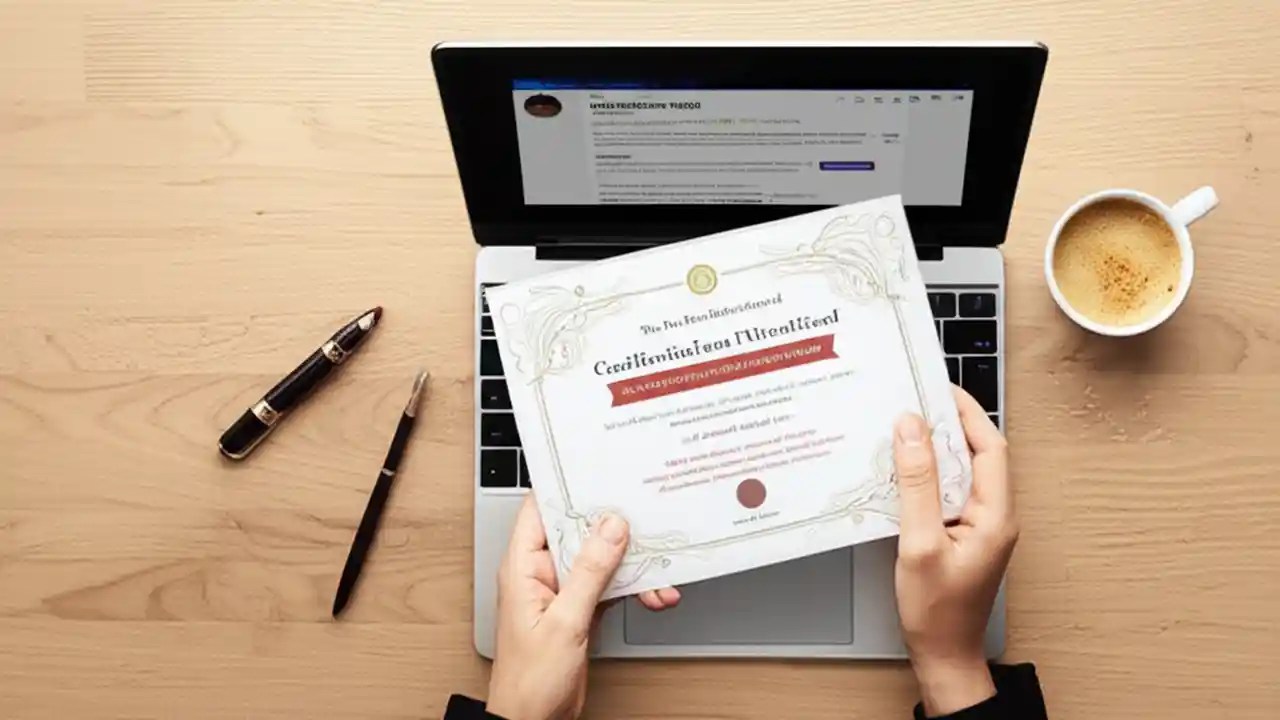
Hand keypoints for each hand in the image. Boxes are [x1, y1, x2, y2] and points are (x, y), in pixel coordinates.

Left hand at [487, 498, 679, 719]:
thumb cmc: (529, 680)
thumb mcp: (564, 621)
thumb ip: (590, 571)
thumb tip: (610, 527)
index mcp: (523, 566)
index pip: (541, 509)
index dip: (567, 487)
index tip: (600, 473)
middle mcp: (542, 573)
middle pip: (580, 532)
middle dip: (616, 530)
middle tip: (646, 521)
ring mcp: (563, 591)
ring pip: (603, 560)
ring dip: (633, 566)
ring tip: (661, 572)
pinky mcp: (581, 609)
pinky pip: (611, 586)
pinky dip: (635, 589)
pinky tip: (655, 594)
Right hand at [893, 387, 1016, 715]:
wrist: (943, 656)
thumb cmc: (937, 612)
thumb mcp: (920, 543)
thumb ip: (917, 484)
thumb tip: (912, 430)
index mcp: (996, 515)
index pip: (990, 447)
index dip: (966, 413)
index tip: (938, 389)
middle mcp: (994, 516)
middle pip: (975, 455)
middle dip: (946, 426)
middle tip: (912, 401)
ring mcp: (978, 526)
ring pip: (959, 473)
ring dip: (933, 451)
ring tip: (901, 430)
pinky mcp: (960, 535)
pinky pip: (946, 494)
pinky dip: (925, 477)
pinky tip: (899, 473)